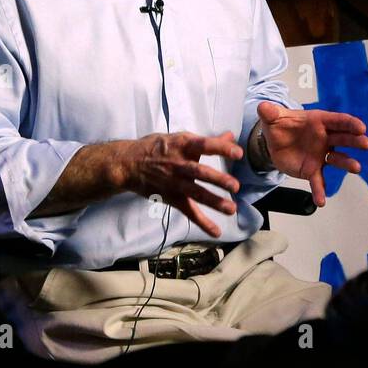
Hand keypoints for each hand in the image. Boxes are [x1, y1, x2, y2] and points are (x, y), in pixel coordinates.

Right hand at [120, 130, 243, 237]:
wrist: (130, 164)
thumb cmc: (157, 147)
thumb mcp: (180, 138)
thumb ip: (206, 140)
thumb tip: (230, 136)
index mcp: (183, 145)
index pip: (205, 145)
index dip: (221, 148)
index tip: (238, 153)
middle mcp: (180, 164)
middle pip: (200, 172)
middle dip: (218, 180)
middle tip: (235, 186)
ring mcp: (176, 183)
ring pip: (196, 193)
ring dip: (214, 201)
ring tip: (231, 209)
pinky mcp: (172, 197)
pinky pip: (189, 211)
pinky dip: (202, 222)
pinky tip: (216, 231)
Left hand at [256, 101, 367, 206]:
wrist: (274, 143)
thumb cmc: (280, 125)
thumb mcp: (272, 117)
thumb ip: (269, 113)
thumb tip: (262, 107)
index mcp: (319, 121)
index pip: (337, 121)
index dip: (349, 123)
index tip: (361, 127)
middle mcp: (325, 138)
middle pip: (343, 138)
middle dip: (355, 140)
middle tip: (366, 143)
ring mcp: (321, 155)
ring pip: (337, 159)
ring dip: (348, 163)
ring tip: (357, 168)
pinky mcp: (313, 170)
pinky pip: (318, 181)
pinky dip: (320, 191)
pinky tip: (321, 202)